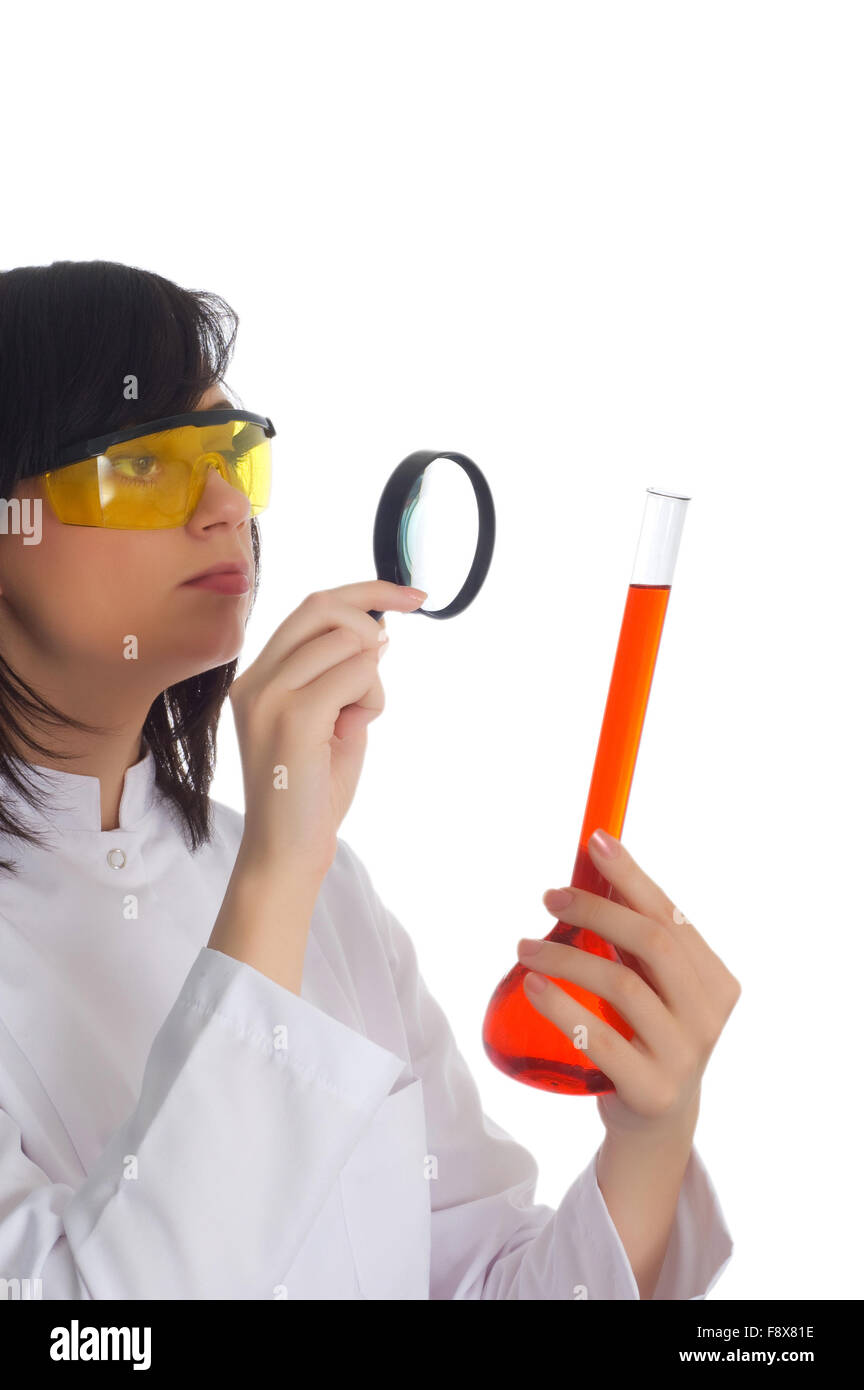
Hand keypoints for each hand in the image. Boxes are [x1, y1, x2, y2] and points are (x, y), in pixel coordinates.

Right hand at [228, 579, 425, 878]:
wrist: (288, 851)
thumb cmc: (313, 792)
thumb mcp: (331, 719)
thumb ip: (343, 674)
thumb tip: (376, 630)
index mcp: (258, 677)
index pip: (311, 607)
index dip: (365, 592)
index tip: (410, 597)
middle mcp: (254, 679)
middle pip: (324, 606)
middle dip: (373, 610)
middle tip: (395, 645)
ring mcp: (269, 695)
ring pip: (349, 641)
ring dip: (371, 678)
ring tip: (354, 720)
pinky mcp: (293, 715)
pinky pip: (357, 673)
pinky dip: (370, 697)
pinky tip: (353, 729)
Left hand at [516, 830, 740, 1139]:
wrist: (655, 1125)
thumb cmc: (645, 1038)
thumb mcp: (654, 988)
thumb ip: (635, 943)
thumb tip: (588, 874)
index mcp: (716, 981)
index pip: (672, 916)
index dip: (633, 876)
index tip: (595, 842)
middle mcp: (708, 1016)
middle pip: (652, 942)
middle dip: (596, 909)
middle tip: (549, 898)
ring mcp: (684, 1055)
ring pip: (621, 984)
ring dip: (565, 956)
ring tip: (524, 947)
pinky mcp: (650, 1089)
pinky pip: (600, 1038)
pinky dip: (561, 1005)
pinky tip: (532, 985)